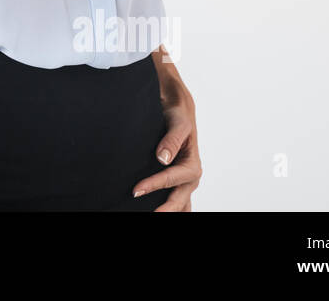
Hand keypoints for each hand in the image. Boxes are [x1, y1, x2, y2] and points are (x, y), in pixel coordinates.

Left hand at [131, 76, 201, 210]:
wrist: (178, 113)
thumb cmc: (177, 117)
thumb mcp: (178, 124)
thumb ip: (171, 140)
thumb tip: (163, 158)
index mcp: (192, 165)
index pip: (172, 179)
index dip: (154, 185)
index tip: (136, 191)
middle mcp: (190, 178)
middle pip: (178, 200)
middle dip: (164, 209)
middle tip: (147, 215)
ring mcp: (184, 184)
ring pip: (180, 206)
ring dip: (169, 211)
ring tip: (152, 215)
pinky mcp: (177, 184)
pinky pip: (175, 202)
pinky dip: (168, 209)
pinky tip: (152, 210)